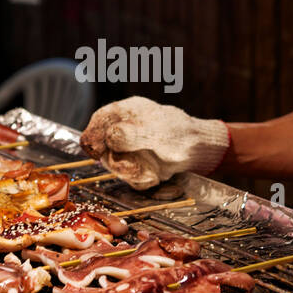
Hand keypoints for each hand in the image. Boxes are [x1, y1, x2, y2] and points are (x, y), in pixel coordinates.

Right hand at [80, 96, 229, 189]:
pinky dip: (141, 179)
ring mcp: (129, 149)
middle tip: (132, 168)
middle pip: (103, 147)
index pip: (99, 121)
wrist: (199, 151)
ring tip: (151, 171)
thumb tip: (110, 136)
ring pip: (115, 164)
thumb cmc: (179, 133)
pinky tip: (155, 175)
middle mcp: (123, 130)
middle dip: (116, 160)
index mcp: (125, 113)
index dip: (93, 136)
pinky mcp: (137, 166)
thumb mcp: (156, 131)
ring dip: (131, 172)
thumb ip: (132, 133)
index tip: (94, 150)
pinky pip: (129, 177)